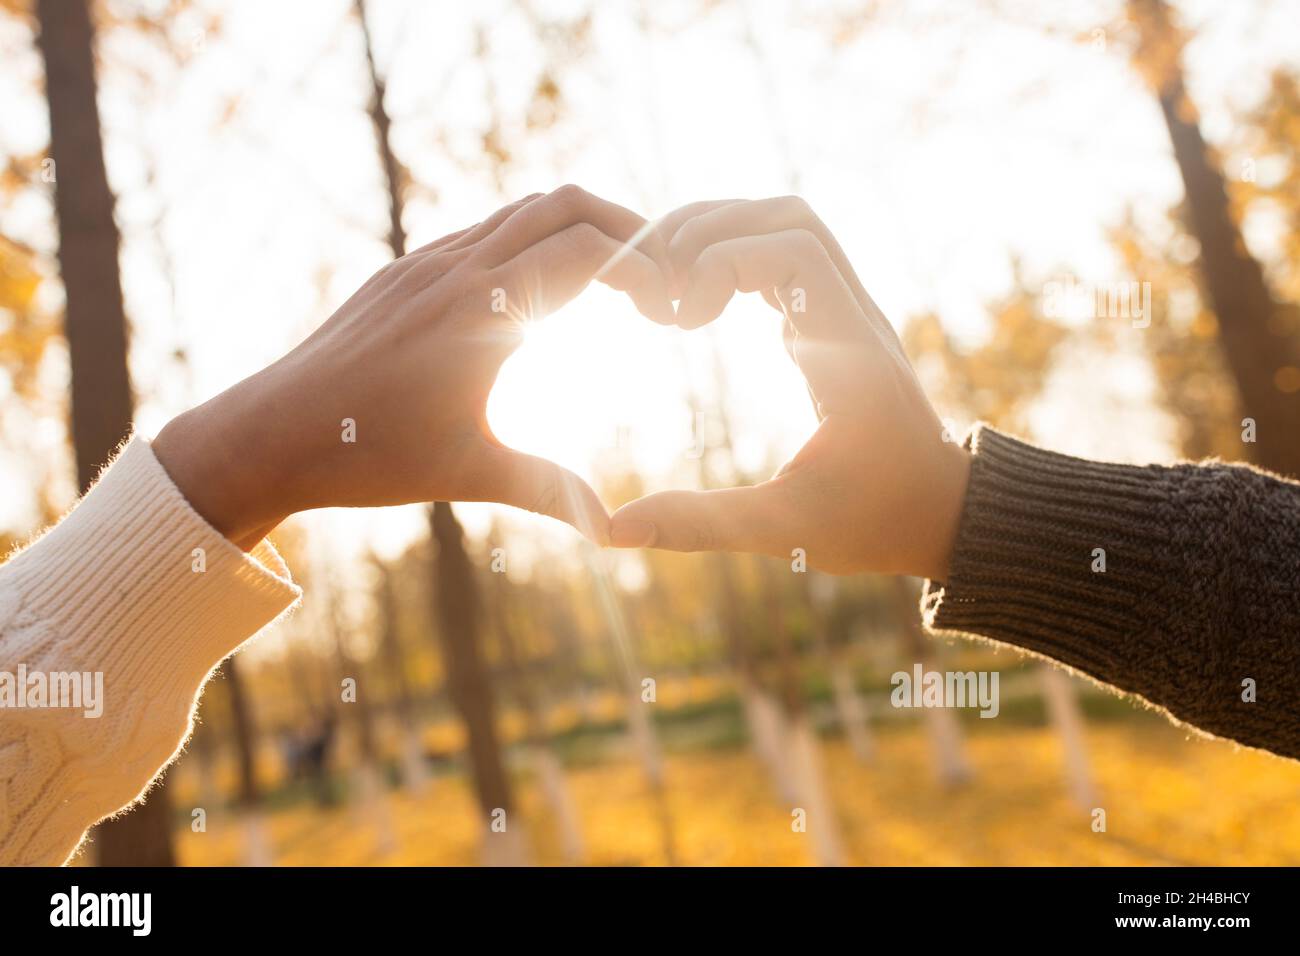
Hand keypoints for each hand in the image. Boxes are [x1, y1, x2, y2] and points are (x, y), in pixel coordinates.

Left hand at [154, 185, 674, 549]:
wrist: (269, 431)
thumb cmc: (368, 455)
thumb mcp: (470, 474)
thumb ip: (551, 491)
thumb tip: (615, 533)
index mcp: (481, 310)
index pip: (587, 251)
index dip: (644, 266)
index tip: (671, 306)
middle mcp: (456, 269)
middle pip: (563, 205)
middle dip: (624, 228)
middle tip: (658, 276)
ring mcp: (426, 262)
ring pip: (521, 210)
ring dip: (576, 230)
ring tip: (612, 278)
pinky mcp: (404, 270)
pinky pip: (483, 231)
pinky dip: (530, 241)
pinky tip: (539, 290)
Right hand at [608, 196, 969, 579]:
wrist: (942, 517)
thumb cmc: (875, 523)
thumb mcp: (786, 530)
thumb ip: (702, 523)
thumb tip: (615, 530)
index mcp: (850, 355)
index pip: (794, 250)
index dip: (722, 261)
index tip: (682, 321)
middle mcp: (855, 319)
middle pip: (790, 216)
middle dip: (713, 229)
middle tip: (659, 283)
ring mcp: (849, 315)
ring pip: (791, 226)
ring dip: (724, 234)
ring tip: (669, 282)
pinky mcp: (837, 324)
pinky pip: (789, 258)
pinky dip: (737, 259)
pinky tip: (698, 303)